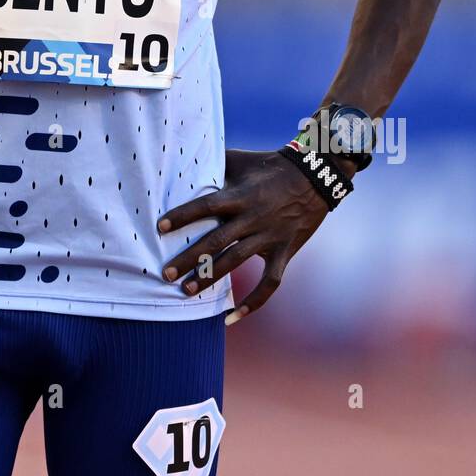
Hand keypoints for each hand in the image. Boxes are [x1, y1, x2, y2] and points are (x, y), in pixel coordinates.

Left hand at [158, 148, 328, 322]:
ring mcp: (270, 237)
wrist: (315, 176)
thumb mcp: (240, 160)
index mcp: (241, 195)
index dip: (183, 216)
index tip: (160, 227)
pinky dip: (253, 301)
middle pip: (216, 241)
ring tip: (186, 291)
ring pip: (236, 262)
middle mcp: (253, 218)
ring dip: (210, 278)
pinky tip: (231, 317)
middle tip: (165, 274)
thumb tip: (183, 159)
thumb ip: (213, 163)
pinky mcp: (285, 252)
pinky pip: (270, 282)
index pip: (206, 206)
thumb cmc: (270, 165)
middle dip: (189, 259)